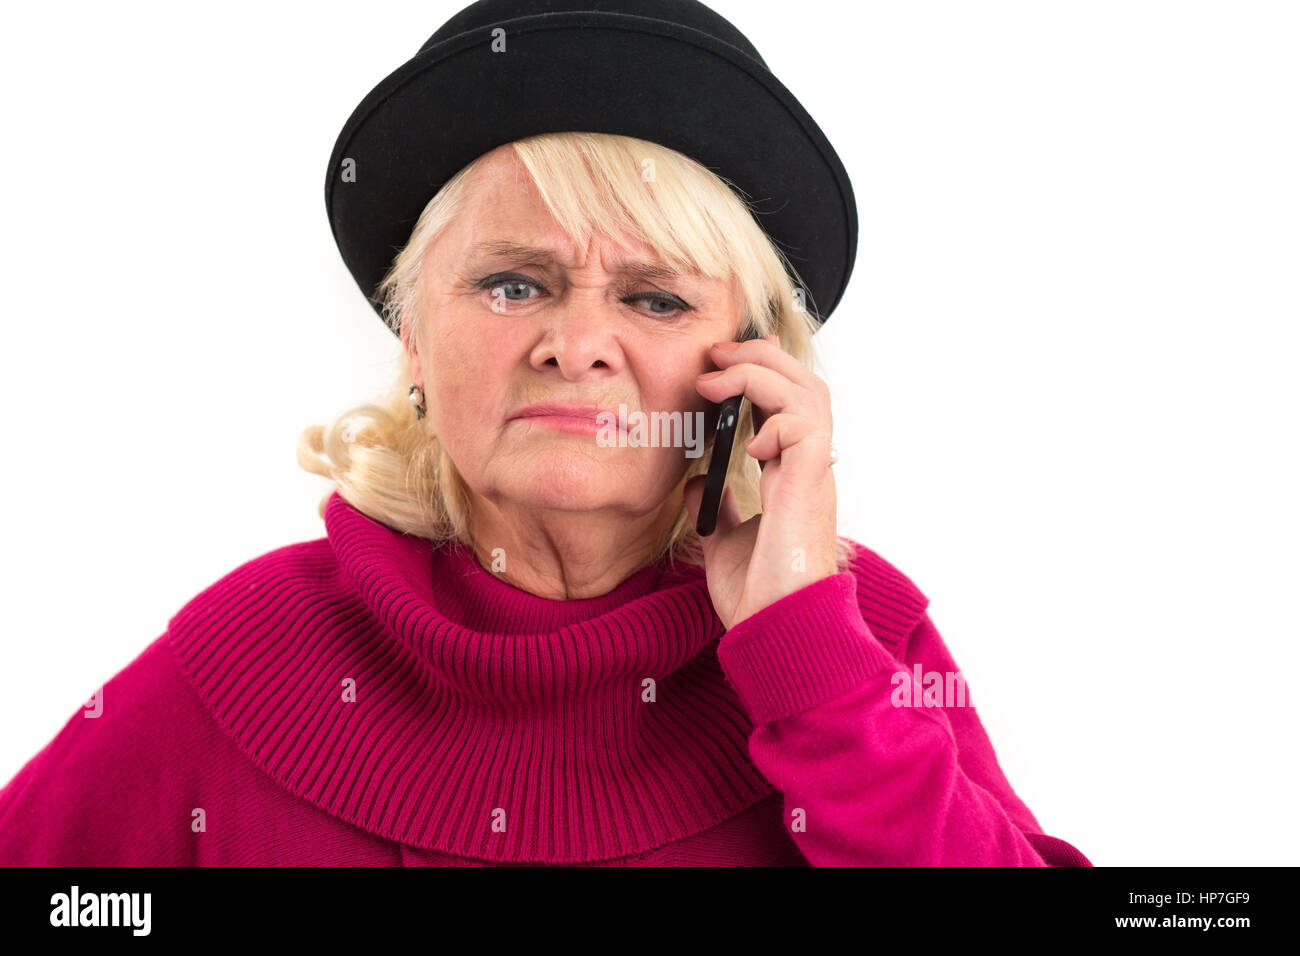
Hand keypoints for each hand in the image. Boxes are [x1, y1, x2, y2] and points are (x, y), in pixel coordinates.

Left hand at [683, 333, 838, 629]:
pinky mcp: (809, 483)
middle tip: (718, 354)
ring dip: (762, 373)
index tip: (717, 368)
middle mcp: (807, 467)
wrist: (774, 626)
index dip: (759, 375)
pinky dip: (774, 418)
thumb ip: (718, 505)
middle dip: (761, 357)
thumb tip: (698, 480)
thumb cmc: (758, 592)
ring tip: (720, 378)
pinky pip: (804, 426)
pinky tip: (746, 441)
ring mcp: (812, 473)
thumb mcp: (725, 538)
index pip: (788, 404)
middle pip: (805, 384)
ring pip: (809, 393)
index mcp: (791, 474)